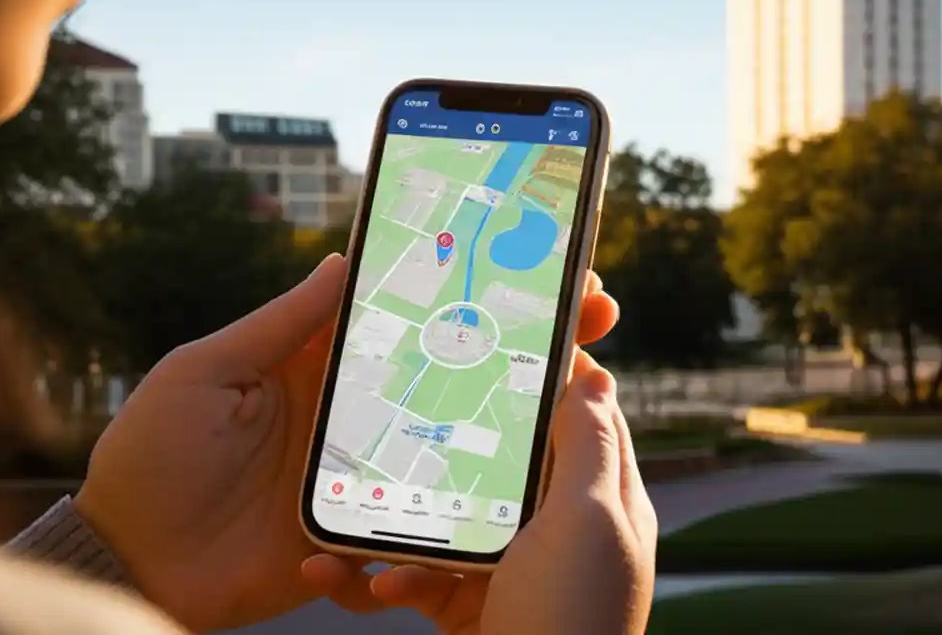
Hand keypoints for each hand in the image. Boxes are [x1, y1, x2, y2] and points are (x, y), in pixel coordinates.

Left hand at [76, 255, 620, 630]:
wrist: (132, 558)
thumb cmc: (153, 456)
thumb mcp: (207, 372)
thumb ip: (278, 323)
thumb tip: (345, 259)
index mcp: (315, 362)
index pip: (404, 313)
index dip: (462, 283)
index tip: (527, 255)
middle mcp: (352, 410)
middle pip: (448, 367)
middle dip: (518, 338)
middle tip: (588, 310)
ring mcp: (364, 469)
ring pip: (454, 435)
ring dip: (514, 413)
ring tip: (578, 385)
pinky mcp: (364, 526)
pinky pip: (425, 512)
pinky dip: (466, 500)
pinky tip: (522, 477)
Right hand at [315, 351, 656, 634]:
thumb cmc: (572, 619)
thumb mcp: (588, 522)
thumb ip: (588, 447)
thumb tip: (595, 372)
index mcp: (595, 502)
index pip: (575, 416)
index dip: (541, 371)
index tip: (489, 334)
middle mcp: (552, 531)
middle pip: (495, 458)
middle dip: (441, 438)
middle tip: (392, 401)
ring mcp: (506, 569)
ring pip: (441, 518)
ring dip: (390, 517)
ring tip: (346, 512)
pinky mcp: (464, 605)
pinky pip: (413, 575)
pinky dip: (377, 577)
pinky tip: (349, 578)